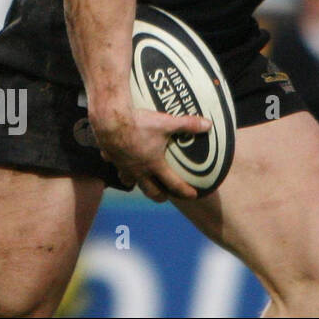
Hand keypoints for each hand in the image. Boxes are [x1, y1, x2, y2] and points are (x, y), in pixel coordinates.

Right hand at [93, 107, 211, 200]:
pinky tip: (121, 162)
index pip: (172, 183)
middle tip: (166, 198)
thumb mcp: (167, 123)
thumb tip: (208, 125)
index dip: (184, 190)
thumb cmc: (139, 124)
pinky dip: (120, 167)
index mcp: (153, 164)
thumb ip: (188, 125)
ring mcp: (122, 165)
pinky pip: (116, 167)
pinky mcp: (110, 157)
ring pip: (130, 182)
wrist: (110, 121)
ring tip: (142, 183)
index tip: (193, 196)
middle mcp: (138, 170)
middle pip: (150, 190)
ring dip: (138, 184)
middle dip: (159, 195)